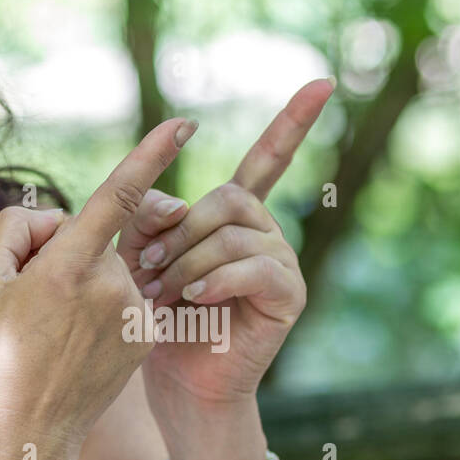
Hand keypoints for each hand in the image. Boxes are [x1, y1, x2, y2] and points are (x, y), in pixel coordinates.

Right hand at [0, 116, 197, 459]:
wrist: (27, 427)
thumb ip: (18, 226)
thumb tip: (62, 220)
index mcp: (68, 267)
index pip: (118, 196)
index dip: (152, 155)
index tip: (182, 124)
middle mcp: (111, 286)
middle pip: (90, 235)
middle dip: (62, 248)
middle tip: (29, 299)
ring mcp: (134, 313)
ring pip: (107, 266)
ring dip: (81, 279)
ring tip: (53, 327)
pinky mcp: (147, 335)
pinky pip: (122, 295)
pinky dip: (100, 305)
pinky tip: (77, 340)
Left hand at [118, 78, 333, 411]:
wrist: (174, 376)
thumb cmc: (154, 314)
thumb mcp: (137, 252)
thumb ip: (147, 216)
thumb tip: (172, 202)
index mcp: (235, 214)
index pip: (268, 159)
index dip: (293, 122)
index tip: (322, 82)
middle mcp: (266, 230)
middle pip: (230, 197)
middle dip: (181, 230)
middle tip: (148, 266)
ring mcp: (281, 261)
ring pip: (236, 233)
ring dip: (189, 261)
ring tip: (164, 291)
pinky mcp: (288, 295)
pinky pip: (254, 267)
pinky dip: (216, 280)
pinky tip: (196, 299)